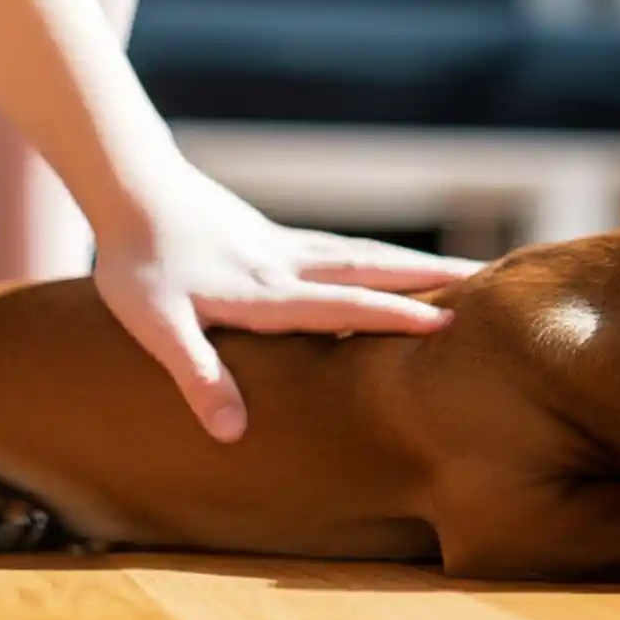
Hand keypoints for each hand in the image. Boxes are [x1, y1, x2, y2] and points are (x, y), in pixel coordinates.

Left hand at [93, 160, 482, 442]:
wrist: (130, 186)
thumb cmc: (139, 262)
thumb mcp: (156, 326)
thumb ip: (197, 376)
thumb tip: (233, 432)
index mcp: (268, 293)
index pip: (345, 304)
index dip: (395, 316)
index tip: (450, 324)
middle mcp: (291, 266)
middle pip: (375, 269)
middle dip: (433, 278)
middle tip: (490, 281)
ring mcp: (288, 246)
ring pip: (366, 255)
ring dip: (416, 264)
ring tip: (463, 271)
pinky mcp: (278, 237)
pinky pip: (344, 248)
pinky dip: (380, 257)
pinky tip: (391, 262)